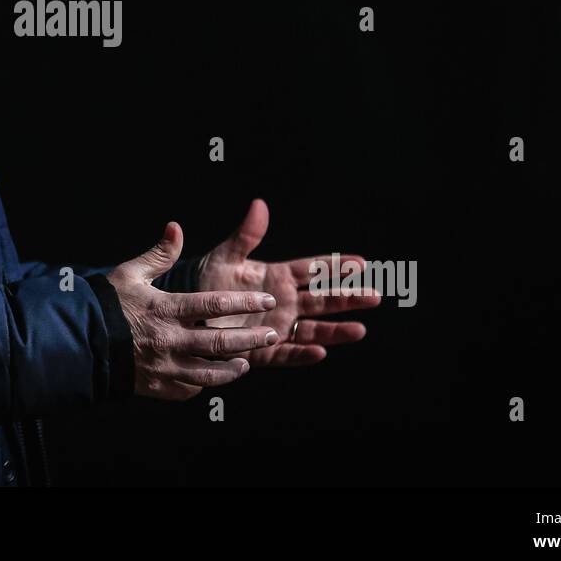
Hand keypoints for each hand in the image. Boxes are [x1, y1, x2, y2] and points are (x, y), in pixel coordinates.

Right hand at [106, 220, 281, 400]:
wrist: (79, 342)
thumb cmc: (106, 304)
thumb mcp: (130, 273)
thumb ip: (158, 254)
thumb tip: (176, 227)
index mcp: (165, 308)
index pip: (215, 303)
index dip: (246, 302)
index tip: (267, 300)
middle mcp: (169, 339)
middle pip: (221, 342)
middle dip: (252, 339)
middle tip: (272, 333)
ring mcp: (164, 366)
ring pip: (210, 373)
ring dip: (233, 368)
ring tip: (248, 362)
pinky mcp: (157, 387)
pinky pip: (189, 390)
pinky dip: (204, 384)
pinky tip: (213, 376)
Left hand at [189, 198, 378, 365]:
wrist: (185, 311)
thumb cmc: (205, 280)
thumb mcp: (225, 256)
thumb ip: (246, 235)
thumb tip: (260, 205)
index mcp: (276, 277)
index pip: (312, 271)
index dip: (335, 266)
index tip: (361, 263)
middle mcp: (282, 302)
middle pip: (322, 300)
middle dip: (348, 298)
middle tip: (376, 295)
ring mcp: (275, 326)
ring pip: (312, 329)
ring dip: (335, 330)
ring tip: (360, 330)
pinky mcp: (263, 350)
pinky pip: (287, 354)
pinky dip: (303, 355)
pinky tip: (320, 353)